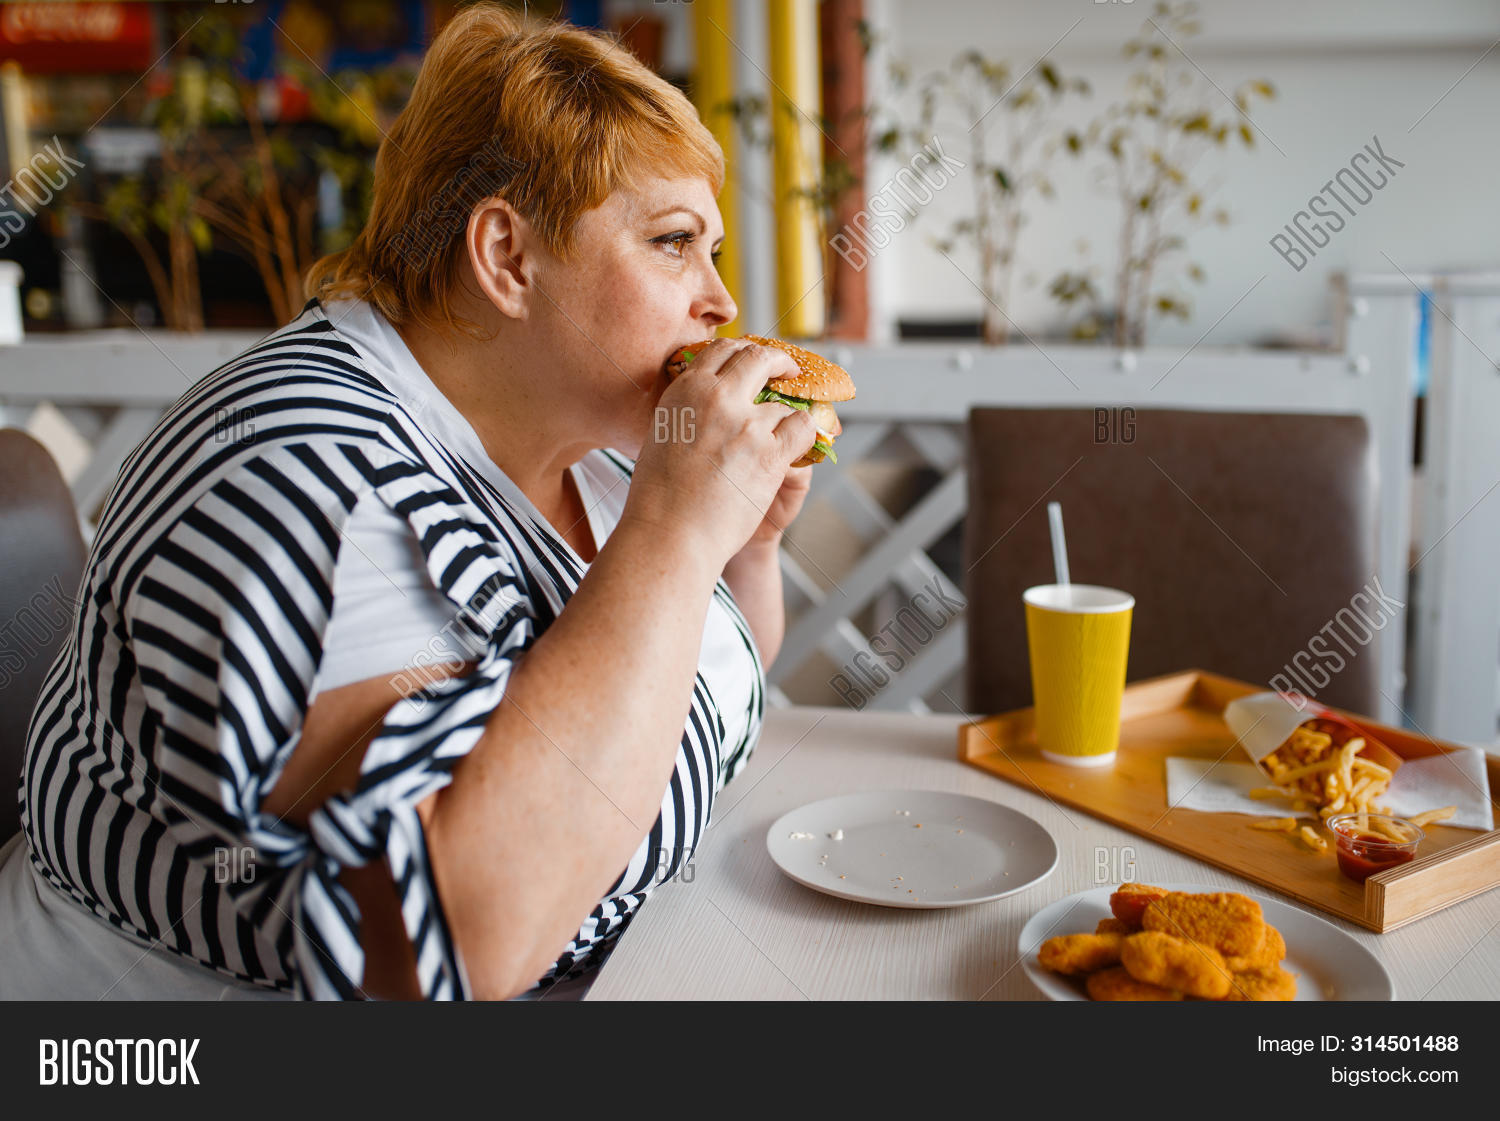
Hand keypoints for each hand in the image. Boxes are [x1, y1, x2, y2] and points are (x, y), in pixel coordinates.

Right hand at [624, 338, 816, 568]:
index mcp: (685, 391)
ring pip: (783, 402)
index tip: (753, 359)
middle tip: (788, 370)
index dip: (743, 351)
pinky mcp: (768, 452)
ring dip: (786, 416)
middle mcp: (716, 399)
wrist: (671, 533)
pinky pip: (802, 426)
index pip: (720, 350)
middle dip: (777, 361)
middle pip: (757, 358)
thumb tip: (702, 393)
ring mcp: (745, 424)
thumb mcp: (660, 435)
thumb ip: (685, 410)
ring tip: (782, 433)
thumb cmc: (660, 496)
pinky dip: (805, 433)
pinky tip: (799, 445)